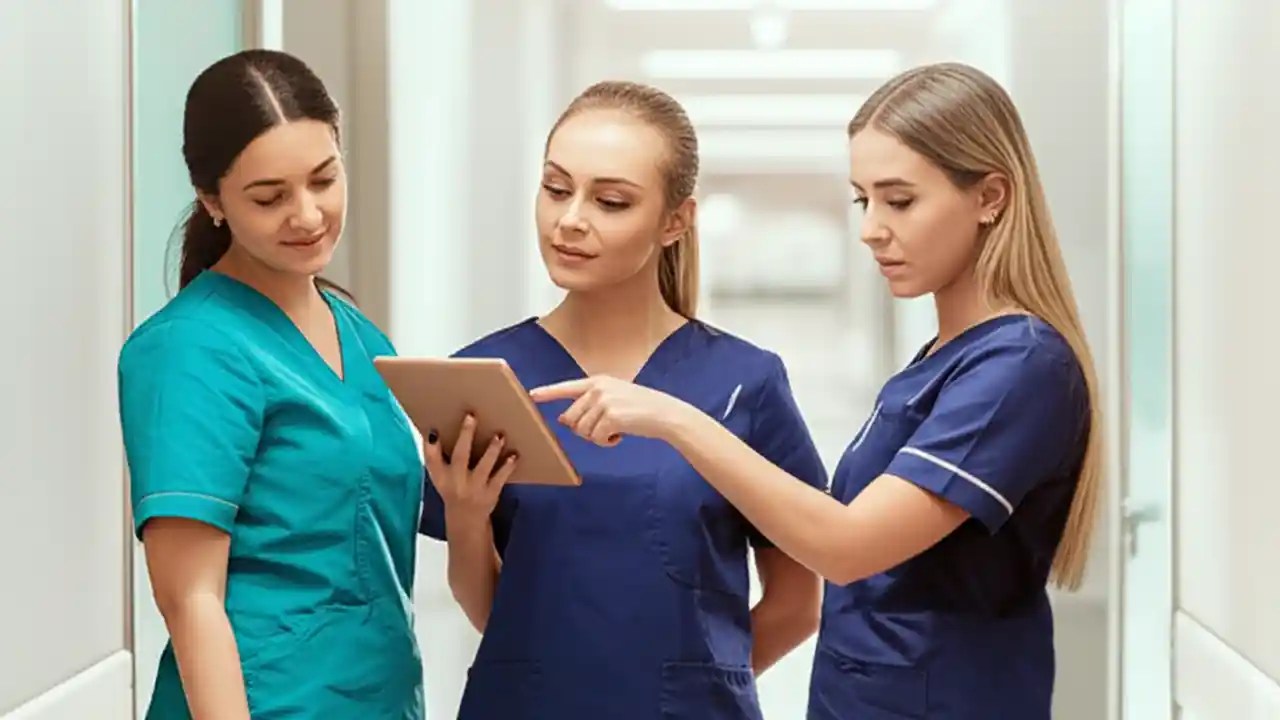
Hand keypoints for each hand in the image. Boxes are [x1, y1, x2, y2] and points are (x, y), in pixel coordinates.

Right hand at [424, 414, 516, 521]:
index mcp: (441, 475)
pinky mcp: (491, 493)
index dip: (431, 444)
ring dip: (492, 449)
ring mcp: (475, 487)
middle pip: (460, 455)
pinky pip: (500, 477)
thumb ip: (436, 455)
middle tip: (472, 416)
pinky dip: (508, 466)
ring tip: (499, 435)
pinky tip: (514, 455)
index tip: (435, 428)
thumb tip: (435, 429)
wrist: (465, 520)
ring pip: (484, 465)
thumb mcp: (439, 475)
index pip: (431, 458)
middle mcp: (456, 480)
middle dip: (465, 435)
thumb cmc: (452, 489)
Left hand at [528, 376, 693, 446]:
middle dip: (585, 429)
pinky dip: (607, 442)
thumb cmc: (640, 409)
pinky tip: (620, 436)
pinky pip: (596, 438)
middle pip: (572, 418)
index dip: (548, 392)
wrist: (665, 413)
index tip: (531, 395)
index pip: (567, 387)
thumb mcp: (613, 399)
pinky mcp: (611, 416)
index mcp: (597, 381)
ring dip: (597, 437)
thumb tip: (564, 419)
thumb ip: (588, 405)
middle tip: (606, 428)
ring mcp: (604, 401)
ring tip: (616, 429)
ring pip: (582, 430)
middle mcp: (598, 388)